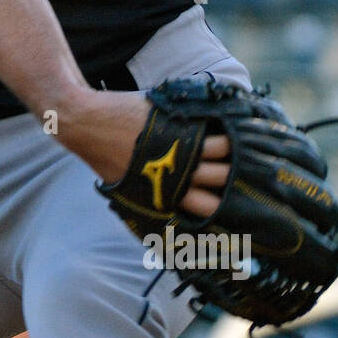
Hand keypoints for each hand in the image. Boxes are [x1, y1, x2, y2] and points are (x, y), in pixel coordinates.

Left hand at [58, 89, 230, 217]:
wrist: (86, 123)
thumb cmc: (103, 154)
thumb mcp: (125, 187)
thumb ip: (149, 197)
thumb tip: (168, 208)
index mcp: (161, 200)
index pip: (202, 214)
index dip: (221, 213)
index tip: (235, 208)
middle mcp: (175, 183)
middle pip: (219, 193)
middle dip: (234, 188)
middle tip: (250, 179)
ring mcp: (180, 156)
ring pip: (224, 163)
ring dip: (236, 158)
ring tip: (244, 151)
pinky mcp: (181, 131)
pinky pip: (216, 138)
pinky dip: (228, 135)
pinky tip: (234, 131)